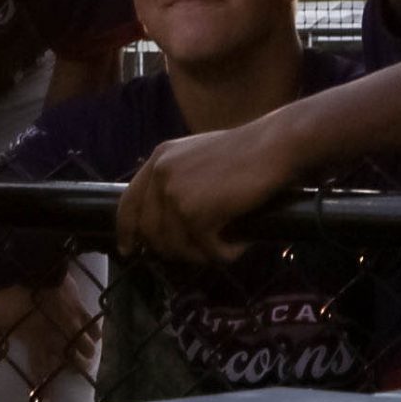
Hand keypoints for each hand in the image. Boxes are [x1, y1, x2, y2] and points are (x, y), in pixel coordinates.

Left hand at [119, 116, 299, 264]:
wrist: (274, 147)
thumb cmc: (247, 153)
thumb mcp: (196, 157)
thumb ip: (175, 180)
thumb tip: (163, 223)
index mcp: (159, 158)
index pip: (128, 202)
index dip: (126, 230)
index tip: (129, 250)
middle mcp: (161, 174)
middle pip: (151, 233)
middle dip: (173, 250)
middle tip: (199, 253)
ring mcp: (176, 194)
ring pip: (176, 247)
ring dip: (202, 254)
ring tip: (226, 245)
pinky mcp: (196, 214)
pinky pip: (206, 251)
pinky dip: (225, 254)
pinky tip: (240, 244)